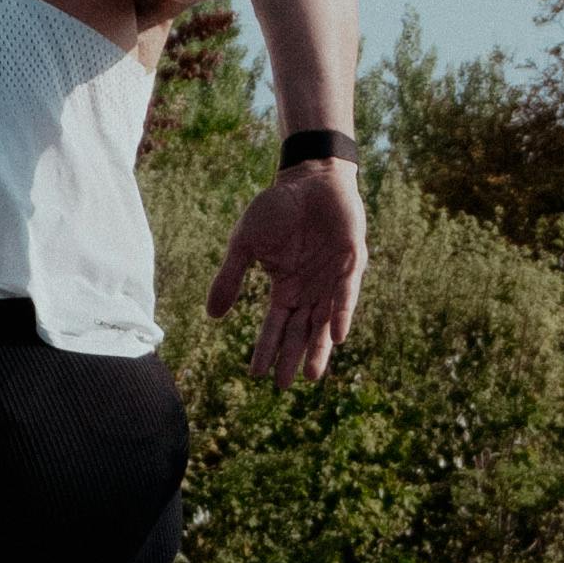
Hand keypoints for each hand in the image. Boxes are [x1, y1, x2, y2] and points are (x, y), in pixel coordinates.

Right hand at [206, 157, 365, 383]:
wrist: (308, 178)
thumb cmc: (277, 208)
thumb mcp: (245, 244)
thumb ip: (230, 278)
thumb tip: (212, 316)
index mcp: (286, 287)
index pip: (276, 325)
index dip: (267, 348)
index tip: (257, 374)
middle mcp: (310, 289)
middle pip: (301, 330)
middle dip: (294, 356)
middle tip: (287, 384)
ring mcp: (331, 277)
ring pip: (326, 320)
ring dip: (319, 347)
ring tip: (312, 373)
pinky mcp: (351, 261)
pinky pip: (345, 293)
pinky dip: (341, 313)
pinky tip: (337, 335)